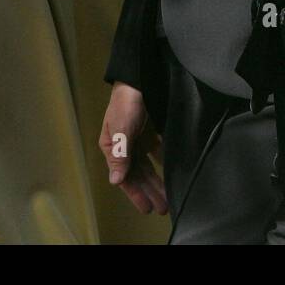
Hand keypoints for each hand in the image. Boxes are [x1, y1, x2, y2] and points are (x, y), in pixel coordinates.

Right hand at [99, 81, 167, 215]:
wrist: (140, 76)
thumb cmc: (126, 103)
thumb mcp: (121, 128)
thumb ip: (120, 155)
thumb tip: (116, 181)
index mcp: (112, 147)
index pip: (124, 177)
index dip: (135, 194)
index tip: (147, 208)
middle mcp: (124, 146)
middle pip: (137, 174)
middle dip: (149, 191)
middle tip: (163, 208)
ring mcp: (137, 138)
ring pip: (147, 165)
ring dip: (156, 180)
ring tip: (168, 195)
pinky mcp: (149, 130)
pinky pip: (156, 152)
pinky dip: (162, 162)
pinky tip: (172, 171)